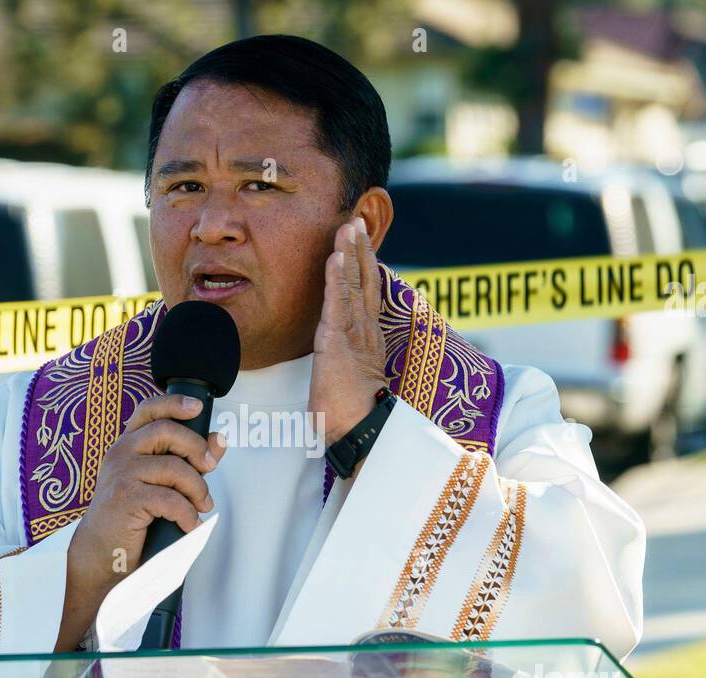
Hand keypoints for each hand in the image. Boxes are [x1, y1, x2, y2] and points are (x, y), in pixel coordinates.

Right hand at [55, 393, 225, 649]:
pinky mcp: (126, 498)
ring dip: (197, 488)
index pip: (149, 409)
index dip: (174, 403)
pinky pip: (170, 499)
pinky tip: (189, 525)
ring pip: (174, 468)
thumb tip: (219, 439)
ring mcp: (121, 474)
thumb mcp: (160, 483)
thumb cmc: (131, 517)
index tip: (197, 408)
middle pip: (166, 431)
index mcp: (128, 444)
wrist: (102, 553)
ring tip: (202, 506)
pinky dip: (187, 514)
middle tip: (210, 468)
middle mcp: (121, 453)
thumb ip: (188, 460)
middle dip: (196, 448)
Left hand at [310, 216, 388, 445]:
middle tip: (357, 219)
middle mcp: (365, 330)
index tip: (360, 241)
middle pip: (365, 281)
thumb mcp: (347, 379)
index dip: (364, 266)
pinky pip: (338, 301)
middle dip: (361, 249)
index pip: (366, 294)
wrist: (357, 430)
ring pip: (353, 285)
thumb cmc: (350, 413)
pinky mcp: (339, 340)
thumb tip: (339, 359)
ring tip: (350, 225)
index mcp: (367, 339)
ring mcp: (354, 333)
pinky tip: (338, 255)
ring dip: (351, 252)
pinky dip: (339, 276)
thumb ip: (345, 361)